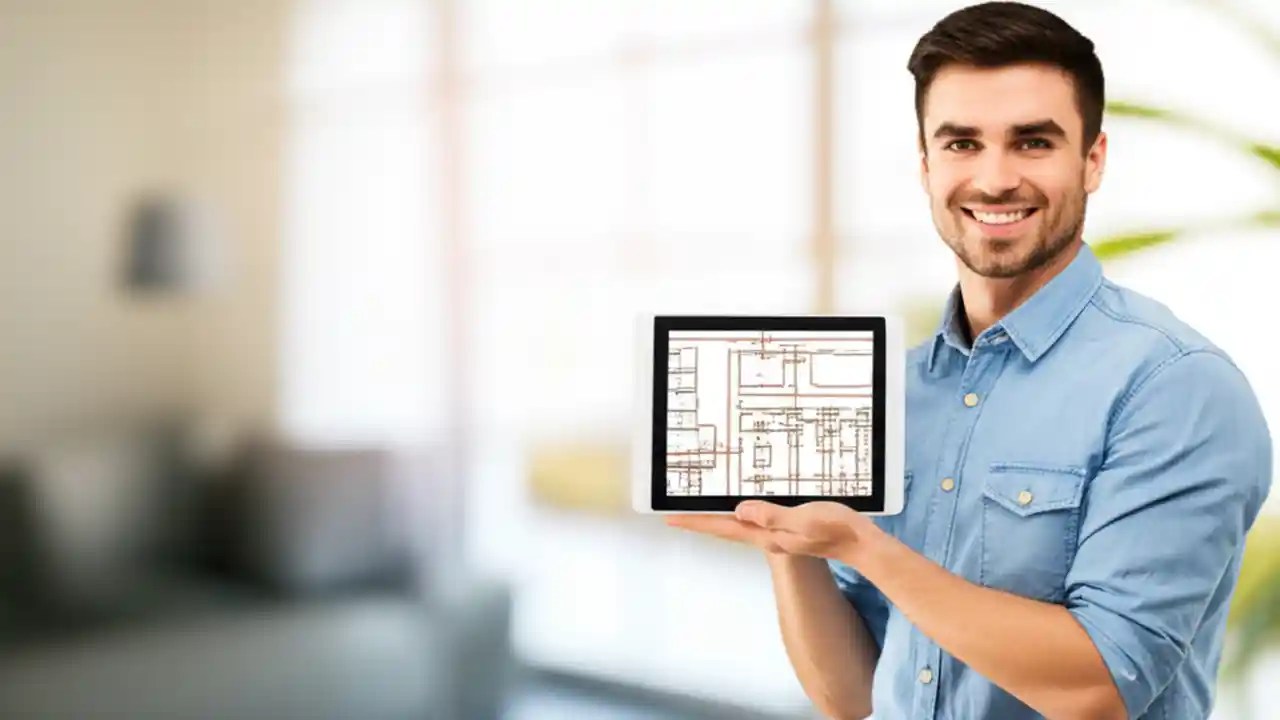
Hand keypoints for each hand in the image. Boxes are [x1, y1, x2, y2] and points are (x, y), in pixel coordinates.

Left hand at [665, 500, 881, 562]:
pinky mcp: (787, 526)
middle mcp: (767, 536)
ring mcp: (777, 533)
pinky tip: (741, 503)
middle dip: (700, 520)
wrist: (860, 543)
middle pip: (725, 527)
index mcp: (767, 535)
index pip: (724, 527)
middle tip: (676, 512)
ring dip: (718, 515)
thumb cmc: (836, 530)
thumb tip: (741, 510)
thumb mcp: (803, 519)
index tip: (671, 518)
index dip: (696, 522)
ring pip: (738, 523)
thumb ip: (772, 516)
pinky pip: (756, 518)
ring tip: (699, 507)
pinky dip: (741, 510)